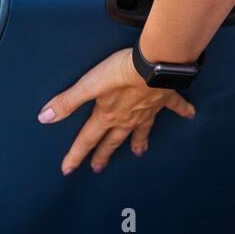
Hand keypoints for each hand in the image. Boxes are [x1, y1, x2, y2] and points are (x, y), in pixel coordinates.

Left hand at [38, 48, 195, 174]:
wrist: (155, 63)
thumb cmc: (121, 72)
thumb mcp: (89, 85)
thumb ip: (67, 101)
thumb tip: (43, 118)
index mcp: (107, 116)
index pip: (86, 139)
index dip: (75, 155)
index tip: (67, 170)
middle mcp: (127, 119)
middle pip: (112, 141)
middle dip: (104, 154)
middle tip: (98, 168)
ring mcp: (148, 111)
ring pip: (142, 131)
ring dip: (140, 142)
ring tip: (139, 153)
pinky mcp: (165, 98)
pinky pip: (175, 107)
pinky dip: (183, 111)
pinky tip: (191, 115)